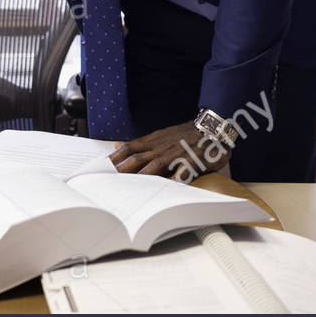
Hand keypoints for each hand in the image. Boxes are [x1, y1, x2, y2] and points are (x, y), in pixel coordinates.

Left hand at [108, 120, 232, 180]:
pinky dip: (175, 179)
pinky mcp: (192, 161)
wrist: (212, 127)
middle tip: (110, 182)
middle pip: (138, 158)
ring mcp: (176, 154)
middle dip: (123, 171)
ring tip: (132, 189)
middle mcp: (162, 147)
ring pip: (156, 165)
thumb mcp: (160, 135)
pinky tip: (169, 188)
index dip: (116, 159)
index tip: (104, 168)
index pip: (129, 149)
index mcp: (154, 141)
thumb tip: (117, 145)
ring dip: (143, 176)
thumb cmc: (185, 135)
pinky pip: (182, 171)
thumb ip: (140, 143)